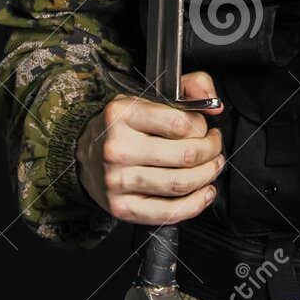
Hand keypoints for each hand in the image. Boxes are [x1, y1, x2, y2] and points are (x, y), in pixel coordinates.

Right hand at [76, 71, 224, 224]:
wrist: (84, 154)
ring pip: (181, 183)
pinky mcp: (122, 207)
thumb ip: (189, 87)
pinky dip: (196, 204)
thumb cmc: (123, 126)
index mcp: (123, 114)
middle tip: (214, 147)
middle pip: (186, 155)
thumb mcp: (149, 95)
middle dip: (211, 151)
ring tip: (212, 166)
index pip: (180, 123)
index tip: (203, 128)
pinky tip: (204, 192)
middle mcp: (117, 148)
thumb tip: (214, 105)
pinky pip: (169, 212)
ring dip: (208, 175)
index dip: (202, 127)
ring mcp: (117, 181)